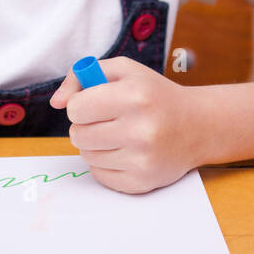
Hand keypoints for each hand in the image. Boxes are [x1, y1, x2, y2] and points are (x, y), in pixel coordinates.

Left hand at [49, 56, 206, 193]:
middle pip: (77, 134)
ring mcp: (142, 160)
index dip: (80, 104)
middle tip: (108, 120)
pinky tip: (125, 151)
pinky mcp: (141, 182)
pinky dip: (105, 163)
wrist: (198, 126)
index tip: (95, 103)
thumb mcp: (123, 71)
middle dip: (85, 125)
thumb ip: (81, 75)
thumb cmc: (154, 95)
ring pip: (86, 155)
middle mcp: (141, 130)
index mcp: (135, 97)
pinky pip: (98, 175)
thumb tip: (56, 102)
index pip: (76, 108)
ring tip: (119, 134)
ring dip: (95, 144)